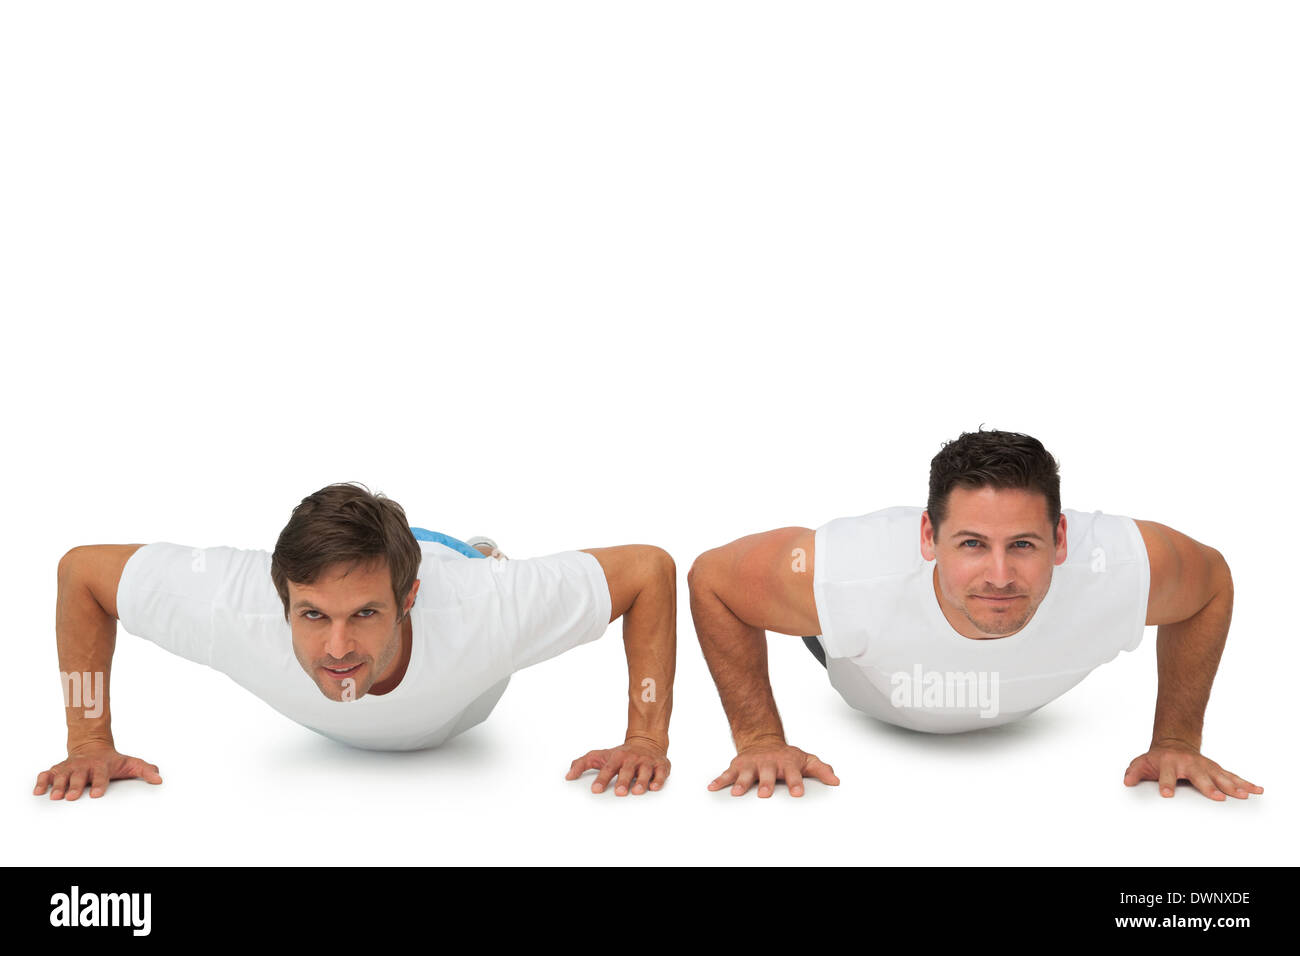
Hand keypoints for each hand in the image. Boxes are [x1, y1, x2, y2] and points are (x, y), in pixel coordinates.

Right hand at [33, 741, 162, 799]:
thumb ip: (145, 770)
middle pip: (79, 776)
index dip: (99, 784)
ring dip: (58, 786)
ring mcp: (70, 767)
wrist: (92, 745)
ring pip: (61, 776)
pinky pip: (46, 774)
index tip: (96, 794)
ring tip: (55, 797)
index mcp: (102, 765)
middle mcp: (84, 766)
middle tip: (71, 797)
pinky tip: (37, 792)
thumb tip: (159, 779)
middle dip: (75, 786)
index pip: (101, 775)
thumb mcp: (131, 763)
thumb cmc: (113, 760)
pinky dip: (41, 781)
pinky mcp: (57, 769)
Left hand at [566, 738, 669, 795]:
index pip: (608, 768)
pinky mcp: (661, 765)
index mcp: (617, 757)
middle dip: (623, 781)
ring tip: (637, 792)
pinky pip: (661, 773)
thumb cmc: (621, 754)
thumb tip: (568, 776)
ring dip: (641, 781)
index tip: (595, 790)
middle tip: (619, 793)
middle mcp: (632, 759)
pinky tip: (654, 787)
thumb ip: (582, 764)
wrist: (647, 741)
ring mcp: (647, 762)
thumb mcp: (600, 756)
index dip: (602, 779)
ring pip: (645, 771)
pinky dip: (658, 780)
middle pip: (627, 770)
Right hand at [709, 740, 838, 797]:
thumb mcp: (805, 760)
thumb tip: (836, 780)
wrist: (763, 741)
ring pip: (746, 774)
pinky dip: (719, 780)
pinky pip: (727, 774)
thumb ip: (821, 770)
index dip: (796, 782)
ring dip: (741, 783)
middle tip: (764, 794)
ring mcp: (751, 765)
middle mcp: (768, 763)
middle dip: (765, 784)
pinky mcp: (738, 767)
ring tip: (736, 792)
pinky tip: (713, 787)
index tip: (798, 792)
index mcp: (785, 763)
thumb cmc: (785, 756)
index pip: (792, 773)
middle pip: (767, 774)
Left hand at [1123, 738, 1262, 800]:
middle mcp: (1189, 764)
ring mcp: (1204, 766)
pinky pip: (1232, 777)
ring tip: (1243, 795)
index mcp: (1169, 763)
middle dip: (1208, 786)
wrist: (1174, 743)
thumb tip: (1127, 781)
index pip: (1166, 774)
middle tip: (1217, 797)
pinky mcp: (1215, 769)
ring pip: (1220, 776)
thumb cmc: (1158, 758)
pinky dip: (1245, 783)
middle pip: (1199, 776)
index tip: (1166, 794)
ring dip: (1232, 786)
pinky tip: (1257, 790)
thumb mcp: (1142, 762)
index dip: (1165, 784)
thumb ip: (1134, 772)